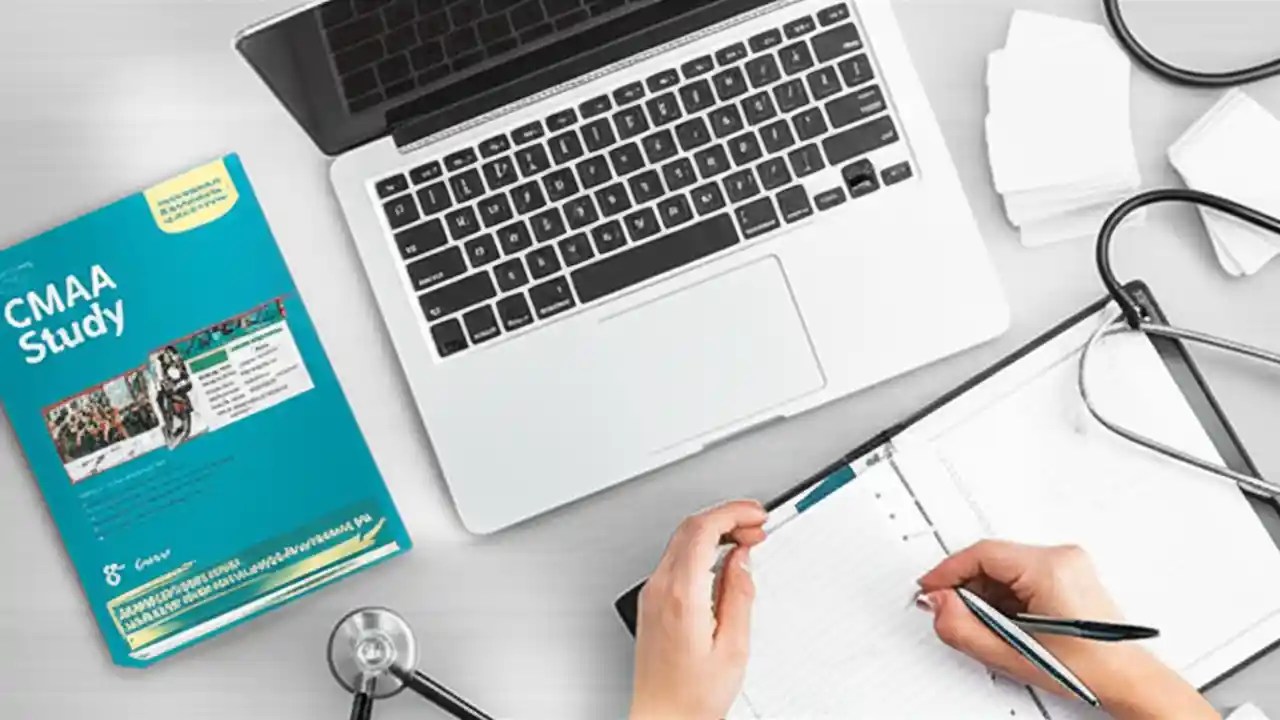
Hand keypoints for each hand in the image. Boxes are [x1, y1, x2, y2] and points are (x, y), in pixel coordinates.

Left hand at [630, 501, 767, 719]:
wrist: (662, 718)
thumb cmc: (692, 696)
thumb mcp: (733, 648)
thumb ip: (739, 596)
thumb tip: (742, 559)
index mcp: (681, 595)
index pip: (703, 530)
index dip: (733, 512)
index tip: (756, 514)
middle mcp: (660, 589)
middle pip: (689, 528)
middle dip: (726, 517)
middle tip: (756, 525)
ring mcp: (652, 594)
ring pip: (681, 540)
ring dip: (714, 531)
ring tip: (745, 542)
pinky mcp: (652, 601)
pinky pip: (676, 559)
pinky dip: (702, 549)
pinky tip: (723, 561)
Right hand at [918, 541, 1217, 719]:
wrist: (1127, 679)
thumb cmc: (1088, 669)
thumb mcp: (1012, 653)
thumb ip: (964, 628)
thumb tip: (938, 603)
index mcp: (1050, 569)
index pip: (982, 553)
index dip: (948, 571)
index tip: (931, 588)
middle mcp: (1062, 557)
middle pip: (992, 558)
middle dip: (968, 587)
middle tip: (955, 613)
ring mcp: (1068, 563)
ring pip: (1004, 568)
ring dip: (987, 594)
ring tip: (991, 627)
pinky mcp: (1068, 572)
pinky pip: (1020, 574)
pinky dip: (1005, 596)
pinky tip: (1008, 623)